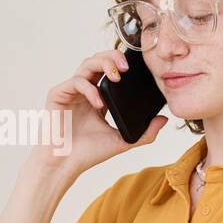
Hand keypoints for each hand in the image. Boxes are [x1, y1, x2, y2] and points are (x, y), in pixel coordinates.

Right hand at [28, 49, 166, 176]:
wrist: (65, 165)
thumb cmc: (87, 153)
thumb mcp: (122, 140)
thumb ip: (144, 132)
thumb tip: (164, 119)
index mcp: (97, 96)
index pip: (109, 70)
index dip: (121, 64)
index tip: (137, 69)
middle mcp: (84, 90)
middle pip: (98, 60)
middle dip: (113, 57)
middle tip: (126, 66)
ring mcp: (70, 91)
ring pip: (86, 64)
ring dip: (103, 64)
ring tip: (116, 76)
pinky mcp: (58, 95)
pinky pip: (75, 82)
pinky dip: (89, 89)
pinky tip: (99, 103)